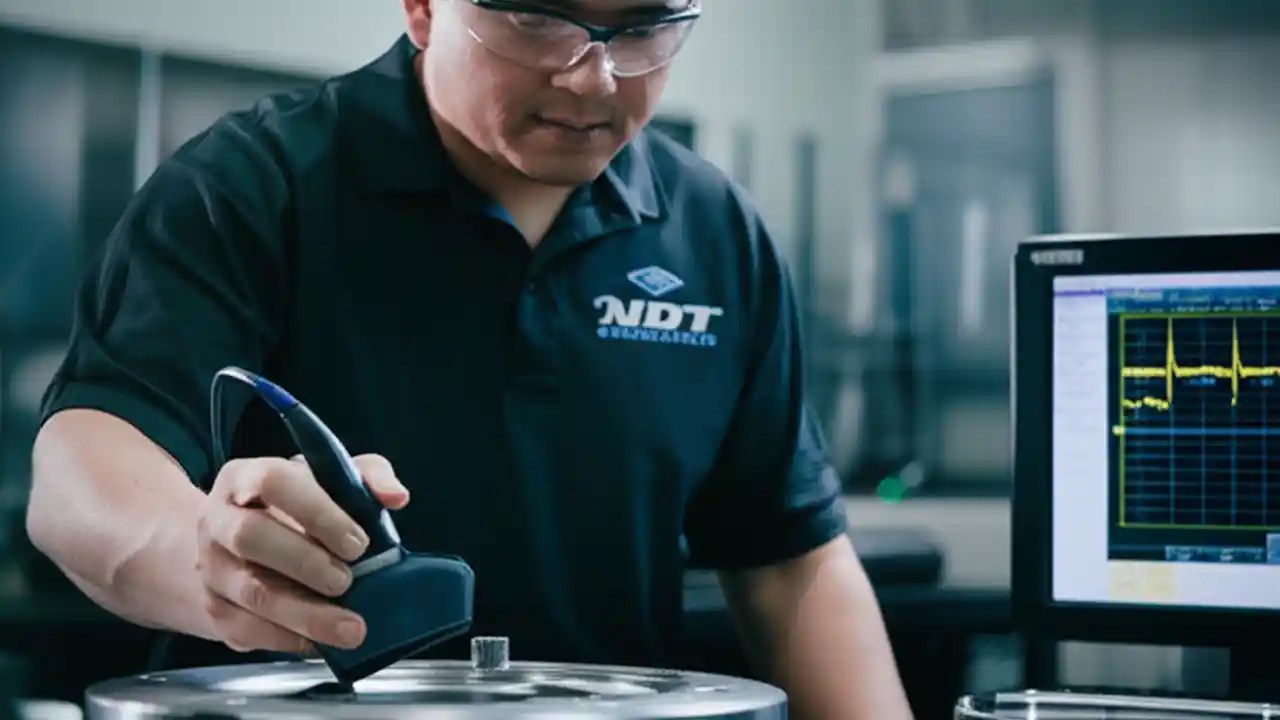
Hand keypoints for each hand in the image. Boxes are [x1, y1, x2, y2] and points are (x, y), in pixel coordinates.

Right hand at [196, 453, 409, 655]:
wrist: (240, 545)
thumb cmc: (297, 506)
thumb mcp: (331, 479)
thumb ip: (369, 478)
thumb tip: (396, 497)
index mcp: (245, 477)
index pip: (274, 483)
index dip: (317, 512)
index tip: (358, 542)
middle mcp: (218, 520)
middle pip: (250, 537)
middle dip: (305, 562)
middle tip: (347, 580)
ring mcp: (211, 567)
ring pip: (251, 592)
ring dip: (305, 614)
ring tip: (351, 627)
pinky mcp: (214, 608)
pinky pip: (248, 628)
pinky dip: (290, 639)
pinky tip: (322, 641)